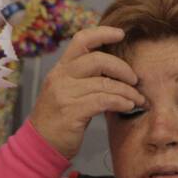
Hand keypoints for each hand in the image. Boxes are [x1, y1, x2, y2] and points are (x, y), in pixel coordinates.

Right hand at [27, 25, 145, 159]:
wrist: (39, 145)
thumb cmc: (58, 120)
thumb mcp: (66, 92)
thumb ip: (84, 79)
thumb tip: (115, 71)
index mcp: (60, 69)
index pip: (81, 40)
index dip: (102, 33)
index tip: (121, 34)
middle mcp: (60, 77)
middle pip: (97, 60)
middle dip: (122, 68)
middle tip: (135, 79)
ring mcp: (64, 94)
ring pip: (104, 83)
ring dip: (127, 91)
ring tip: (138, 99)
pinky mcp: (71, 112)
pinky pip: (103, 101)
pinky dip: (120, 102)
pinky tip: (128, 106)